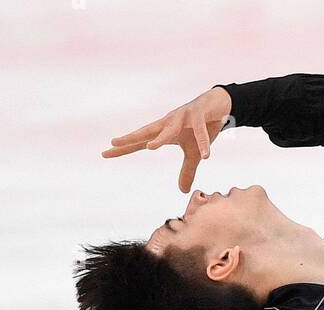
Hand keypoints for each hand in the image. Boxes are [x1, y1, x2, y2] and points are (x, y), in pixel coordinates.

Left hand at [103, 86, 232, 192]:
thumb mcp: (194, 153)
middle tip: (114, 142)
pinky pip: (200, 131)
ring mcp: (183, 116)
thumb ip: (186, 171)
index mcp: (164, 131)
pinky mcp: (199, 115)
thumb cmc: (202, 126)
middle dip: (131, 137)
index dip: (124, 148)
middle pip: (146, 131)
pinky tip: (206, 156)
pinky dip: (203, 142)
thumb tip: (182, 191)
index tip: (105, 153)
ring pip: (169, 129)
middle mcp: (169, 122)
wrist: (219, 105)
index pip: (140, 141)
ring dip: (160, 138)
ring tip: (150, 148)